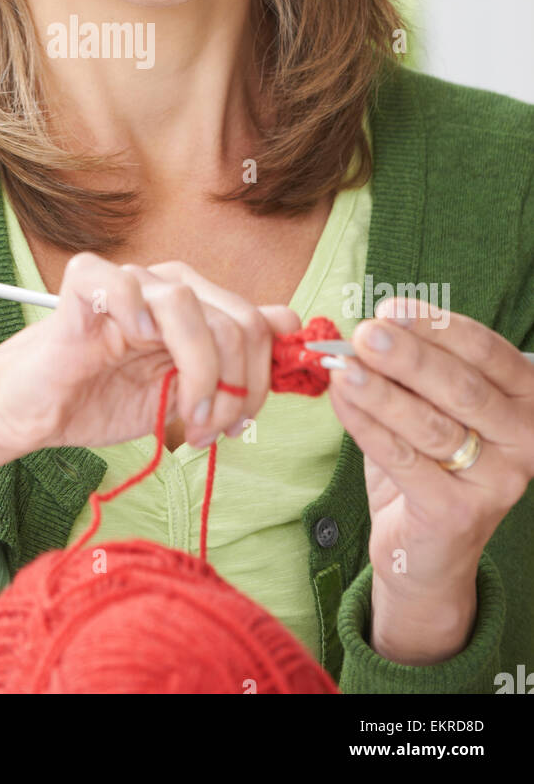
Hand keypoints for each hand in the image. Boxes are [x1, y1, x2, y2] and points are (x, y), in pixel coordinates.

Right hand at [0, 252, 301, 455]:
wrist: (36, 411)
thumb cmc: (104, 397)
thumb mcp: (184, 391)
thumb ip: (233, 363)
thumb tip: (289, 328)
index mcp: (198, 306)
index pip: (260, 323)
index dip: (262, 378)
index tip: (239, 424)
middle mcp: (167, 286)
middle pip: (237, 321)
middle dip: (236, 390)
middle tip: (206, 433)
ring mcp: (126, 282)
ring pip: (188, 305)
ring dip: (198, 374)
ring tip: (182, 419)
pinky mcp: (82, 288)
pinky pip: (117, 282)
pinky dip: (133, 313)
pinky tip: (132, 344)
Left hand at [327, 297, 533, 662]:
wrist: (425, 549)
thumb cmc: (431, 462)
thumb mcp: (432, 406)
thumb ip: (414, 371)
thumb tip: (370, 329)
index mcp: (525, 399)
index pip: (486, 352)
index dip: (437, 326)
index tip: (390, 308)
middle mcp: (524, 440)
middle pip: (462, 387)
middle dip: (409, 356)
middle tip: (364, 334)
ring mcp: (497, 481)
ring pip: (431, 425)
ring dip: (381, 391)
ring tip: (343, 366)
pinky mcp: (458, 514)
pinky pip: (404, 460)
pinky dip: (366, 426)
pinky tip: (341, 400)